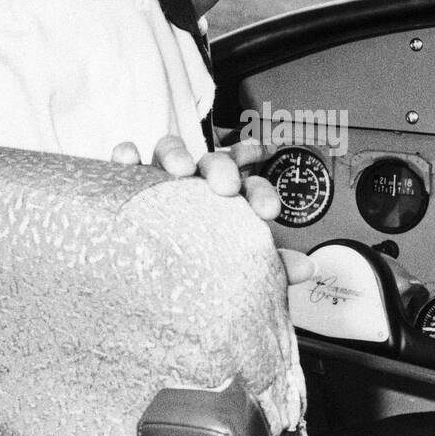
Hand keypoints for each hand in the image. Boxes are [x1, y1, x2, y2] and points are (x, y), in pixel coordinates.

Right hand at [110, 135, 315, 284]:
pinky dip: (127, 155)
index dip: (261, 193)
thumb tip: (307, 268)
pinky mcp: (128, 183)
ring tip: (179, 171)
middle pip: (214, 162)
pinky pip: (127, 161)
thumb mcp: (235, 269)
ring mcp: (162, 180)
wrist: (150, 285)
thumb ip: (270, 266)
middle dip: (223, 168)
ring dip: (177, 154)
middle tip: (226, 187)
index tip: (269, 210)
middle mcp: (197, 184)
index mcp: (228, 200)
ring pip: (171, 150)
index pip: (250, 186)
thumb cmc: (199, 267)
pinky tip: (129, 158)